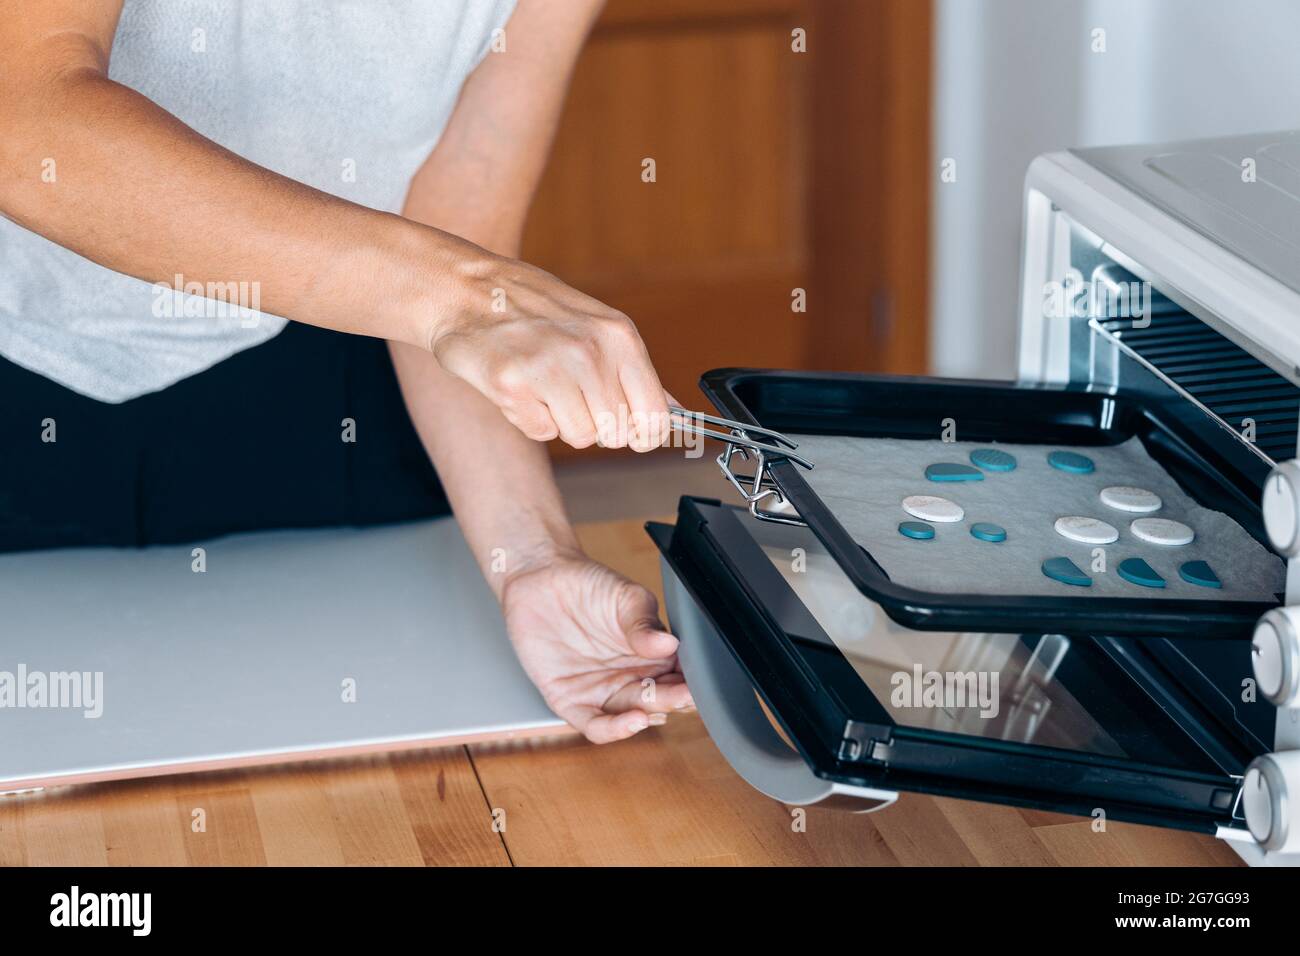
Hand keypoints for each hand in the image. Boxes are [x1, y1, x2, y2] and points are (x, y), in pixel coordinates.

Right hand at [429, 250, 670, 451]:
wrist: (466, 290)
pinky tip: (519, 386)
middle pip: (616, 433)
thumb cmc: (534, 309)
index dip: (644, 434)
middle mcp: (589, 352)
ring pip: (580, 436)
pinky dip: (529, 417)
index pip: (655, 416)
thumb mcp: (596, 324)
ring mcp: (551, 369)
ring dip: (560, 419)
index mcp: (619, 336)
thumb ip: (631, 370)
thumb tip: (670, 411)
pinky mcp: (513, 386)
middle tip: (569, 391)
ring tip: (542, 384)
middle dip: (595, 421)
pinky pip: (541, 432)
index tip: (633, 434)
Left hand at [501, 553, 694, 742]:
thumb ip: (645, 622)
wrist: (541, 579)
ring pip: (632, 716)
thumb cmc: (589, 586)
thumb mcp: (626, 597)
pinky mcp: (571, 701)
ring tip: (650, 710)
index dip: (691, 683)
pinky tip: (630, 721)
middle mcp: (631, 677)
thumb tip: (667, 643)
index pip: (680, 677)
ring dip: (645, 717)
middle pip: (659, 699)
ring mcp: (602, 691)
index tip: (698, 683)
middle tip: (681, 695)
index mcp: (653, 655)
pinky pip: (595, 725)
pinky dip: (614, 730)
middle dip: (671, 701)